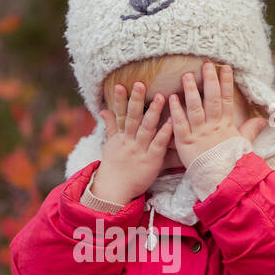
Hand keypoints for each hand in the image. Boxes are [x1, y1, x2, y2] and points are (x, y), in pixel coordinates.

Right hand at [90, 81, 173, 205]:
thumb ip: (110, 126)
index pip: (120, 114)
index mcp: (120, 136)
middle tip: (140, 84)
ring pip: (146, 128)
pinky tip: (171, 121)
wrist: (115, 190)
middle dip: (136, 101)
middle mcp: (129, 141)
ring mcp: (140, 150)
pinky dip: (164, 133)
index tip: (120, 85)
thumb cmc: (114, 166)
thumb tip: (103, 109)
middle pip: (132, 118)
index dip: (120, 100)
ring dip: (153, 112)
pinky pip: (158, 144)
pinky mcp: (151, 160)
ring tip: (161, 97)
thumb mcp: (110, 145)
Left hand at [169, 62, 267, 167]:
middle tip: (206, 65)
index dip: (226, 83)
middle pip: (211, 100)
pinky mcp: (185, 143)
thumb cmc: (231, 164)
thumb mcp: (243, 144)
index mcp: (226, 125)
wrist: (222, 182)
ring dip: (191, 91)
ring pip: (194, 108)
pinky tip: (172, 98)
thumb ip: (250, 129)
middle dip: (209, 81)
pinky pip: (180, 124)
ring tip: (187, 76)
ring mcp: (198, 134)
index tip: (225, 68)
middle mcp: (212, 127)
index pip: (226, 100)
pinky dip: (176, 111)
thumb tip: (262, 119)